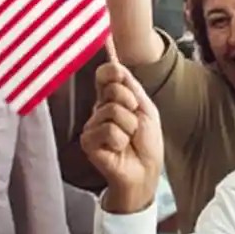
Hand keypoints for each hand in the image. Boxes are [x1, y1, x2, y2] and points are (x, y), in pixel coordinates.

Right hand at [81, 62, 163, 214]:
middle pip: (113, 89)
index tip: (118, 74)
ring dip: (129, 127)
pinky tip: (118, 149)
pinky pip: (108, 130)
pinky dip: (120, 140)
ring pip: (113, 111)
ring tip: (128, 139)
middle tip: (135, 123)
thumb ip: (131, 86)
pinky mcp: (88, 141)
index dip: (112, 71)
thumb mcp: (146, 109)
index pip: (105, 74)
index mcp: (113, 99)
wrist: (145, 172)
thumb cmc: (146, 143)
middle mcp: (99, 109)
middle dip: (131, 104)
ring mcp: (92, 125)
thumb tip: (115, 62)